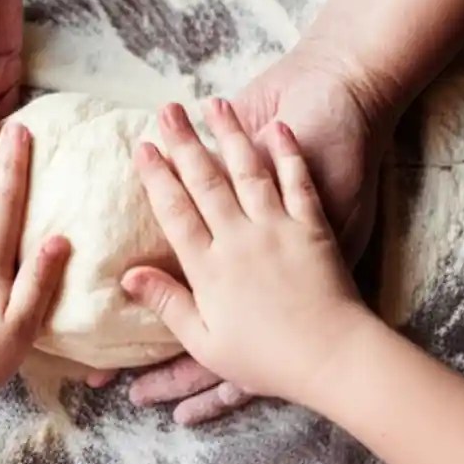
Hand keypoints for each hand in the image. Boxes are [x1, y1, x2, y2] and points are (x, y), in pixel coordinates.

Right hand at [120, 100, 376, 404]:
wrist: (333, 356)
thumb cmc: (267, 359)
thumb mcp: (206, 343)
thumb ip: (167, 303)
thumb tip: (129, 275)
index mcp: (210, 268)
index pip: (175, 212)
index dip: (157, 178)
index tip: (143, 148)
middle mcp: (240, 239)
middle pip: (205, 182)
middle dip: (184, 143)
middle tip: (166, 111)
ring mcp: (278, 228)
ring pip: (248, 172)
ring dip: (230, 135)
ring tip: (214, 104)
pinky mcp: (314, 227)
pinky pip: (298, 182)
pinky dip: (288, 154)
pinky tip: (278, 129)